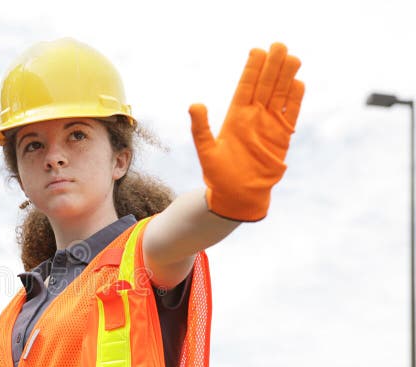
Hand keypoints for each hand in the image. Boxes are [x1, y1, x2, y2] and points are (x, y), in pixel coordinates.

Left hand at [189, 42, 304, 220]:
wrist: (238, 196)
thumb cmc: (218, 176)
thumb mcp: (206, 151)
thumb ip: (201, 128)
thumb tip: (194, 104)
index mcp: (235, 118)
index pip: (245, 88)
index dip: (252, 70)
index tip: (257, 51)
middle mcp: (253, 118)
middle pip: (265, 86)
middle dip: (272, 66)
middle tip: (279, 45)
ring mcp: (269, 126)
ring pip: (280, 96)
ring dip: (286, 77)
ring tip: (291, 58)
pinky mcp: (282, 137)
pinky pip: (290, 114)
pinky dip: (295, 100)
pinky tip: (298, 83)